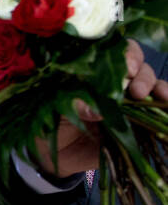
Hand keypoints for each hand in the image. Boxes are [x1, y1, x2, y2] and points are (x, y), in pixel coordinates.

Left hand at [34, 41, 167, 176]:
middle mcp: (114, 82)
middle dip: (142, 77)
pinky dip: (165, 109)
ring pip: (152, 87)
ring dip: (159, 89)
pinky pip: (156, 114)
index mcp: (93, 70)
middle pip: (139, 68)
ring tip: (160, 97)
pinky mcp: (136, 123)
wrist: (52, 153)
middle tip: (136, 91)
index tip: (127, 69)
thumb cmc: (49, 121)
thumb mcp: (55, 110)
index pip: (116, 51)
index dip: (126, 55)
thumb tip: (97, 111)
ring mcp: (127, 102)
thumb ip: (74, 106)